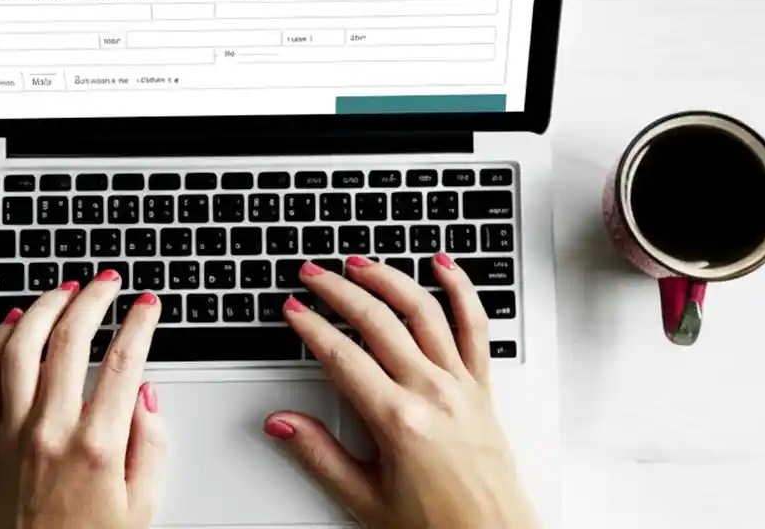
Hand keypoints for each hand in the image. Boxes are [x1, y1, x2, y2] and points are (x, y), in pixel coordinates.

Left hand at [0, 271, 166, 528]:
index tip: (147, 306)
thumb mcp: (141, 507)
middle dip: (94, 299)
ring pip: (23, 346)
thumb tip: (146, 398)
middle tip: (108, 284)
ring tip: (65, 290)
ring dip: (45, 307)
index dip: (139, 323)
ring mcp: (11, 432)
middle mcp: (50, 431)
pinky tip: (13, 323)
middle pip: (70, 339)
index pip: (123, 362)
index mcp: (97, 447)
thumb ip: (151, 447)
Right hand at [266, 255, 537, 528]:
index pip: (343, 356)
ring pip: (423, 311)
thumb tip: (282, 424)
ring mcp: (461, 385)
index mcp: (398, 420)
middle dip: (338, 291)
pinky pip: (475, 326)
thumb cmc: (438, 527)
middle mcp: (432, 393)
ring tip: (360, 262)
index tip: (294, 311)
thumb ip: (318, 454)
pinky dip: (461, 290)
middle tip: (312, 275)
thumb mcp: (364, 497)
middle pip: (378, 321)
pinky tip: (444, 266)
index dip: (312, 327)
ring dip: (389, 278)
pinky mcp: (482, 387)